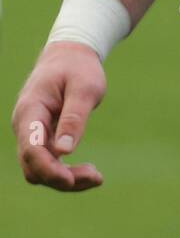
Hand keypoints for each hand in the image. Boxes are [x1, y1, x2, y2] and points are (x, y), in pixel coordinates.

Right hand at [11, 42, 105, 191]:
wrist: (70, 56)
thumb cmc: (78, 68)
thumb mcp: (84, 87)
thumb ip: (74, 117)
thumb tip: (65, 151)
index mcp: (31, 110)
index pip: (30, 149)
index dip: (48, 169)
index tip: (70, 180)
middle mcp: (25, 126)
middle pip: (33, 166)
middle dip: (61, 178)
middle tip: (97, 177)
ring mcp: (30, 134)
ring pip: (39, 170)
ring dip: (65, 179)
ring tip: (97, 177)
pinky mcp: (41, 139)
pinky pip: (48, 163)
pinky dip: (66, 172)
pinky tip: (90, 173)